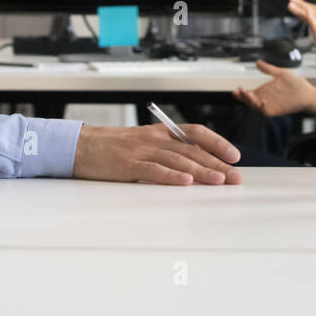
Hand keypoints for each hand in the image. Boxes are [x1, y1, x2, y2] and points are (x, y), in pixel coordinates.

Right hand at [72, 122, 241, 184]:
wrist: (81, 147)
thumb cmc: (113, 148)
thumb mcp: (144, 143)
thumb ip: (168, 150)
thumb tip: (198, 164)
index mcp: (161, 132)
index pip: (196, 133)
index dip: (217, 142)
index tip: (235, 156)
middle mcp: (155, 139)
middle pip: (192, 150)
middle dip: (217, 163)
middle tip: (235, 177)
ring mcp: (142, 151)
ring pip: (178, 160)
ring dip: (201, 171)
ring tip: (219, 181)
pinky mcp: (128, 166)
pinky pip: (154, 170)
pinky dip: (172, 177)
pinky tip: (186, 183)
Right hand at [231, 60, 315, 116]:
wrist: (307, 93)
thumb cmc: (295, 83)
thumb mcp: (280, 73)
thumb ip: (268, 69)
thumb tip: (257, 62)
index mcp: (264, 91)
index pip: (249, 93)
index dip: (241, 93)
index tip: (236, 90)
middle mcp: (264, 99)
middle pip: (249, 101)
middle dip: (242, 97)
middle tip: (238, 92)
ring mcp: (269, 105)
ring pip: (255, 105)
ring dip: (250, 101)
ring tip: (248, 94)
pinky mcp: (275, 110)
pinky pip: (265, 110)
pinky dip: (261, 106)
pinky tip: (261, 100)